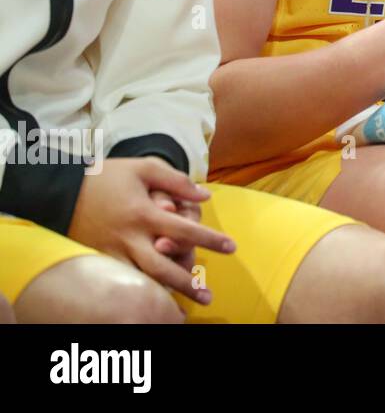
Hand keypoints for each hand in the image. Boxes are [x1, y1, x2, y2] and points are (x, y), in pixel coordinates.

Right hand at [67, 158, 235, 304]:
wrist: (59, 191)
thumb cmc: (106, 176)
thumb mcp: (143, 168)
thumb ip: (177, 182)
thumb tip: (205, 197)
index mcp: (144, 214)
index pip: (185, 230)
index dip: (210, 240)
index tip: (232, 247)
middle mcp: (129, 238)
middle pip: (163, 267)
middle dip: (188, 284)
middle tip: (209, 296)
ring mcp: (112, 252)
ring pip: (141, 280)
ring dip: (165, 294)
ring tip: (184, 310)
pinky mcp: (98, 260)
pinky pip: (122, 280)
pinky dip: (139, 292)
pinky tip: (154, 302)